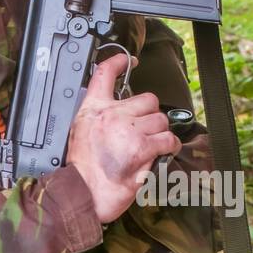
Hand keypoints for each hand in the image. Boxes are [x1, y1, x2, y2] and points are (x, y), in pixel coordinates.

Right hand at [67, 52, 181, 224]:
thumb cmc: (82, 170)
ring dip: (159, 132)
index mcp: (93, 110)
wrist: (83, 192)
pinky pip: (167, 139)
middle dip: (150, 115)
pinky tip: (164, 151)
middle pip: (147, 100)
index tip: (129, 60)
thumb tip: (123, 114)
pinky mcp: (142, 147)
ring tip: (151, 144)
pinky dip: (170, 146)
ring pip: (160, 120)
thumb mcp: (82, 134)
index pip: (104, 74)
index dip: (119, 62)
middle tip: (143, 131)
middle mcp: (111, 115)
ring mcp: (128, 130)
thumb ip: (99, 119)